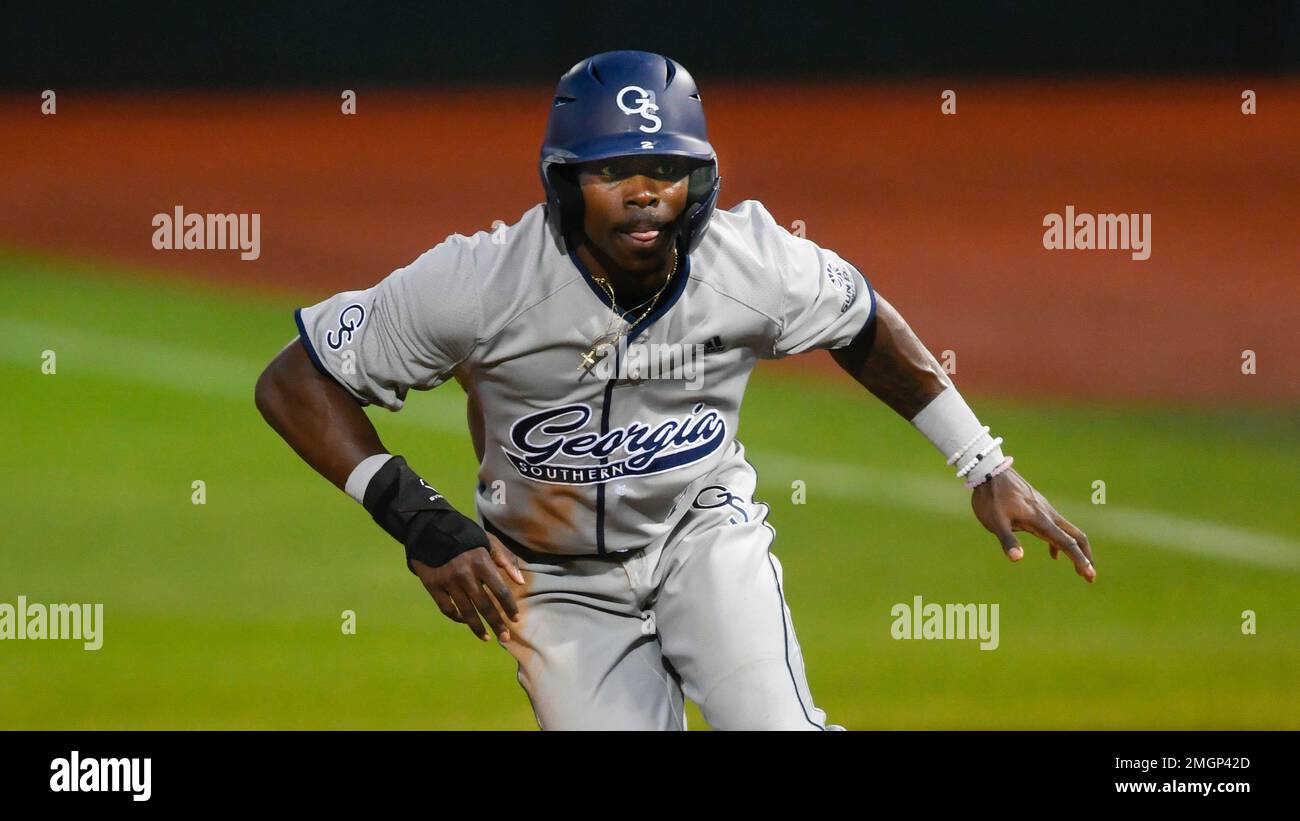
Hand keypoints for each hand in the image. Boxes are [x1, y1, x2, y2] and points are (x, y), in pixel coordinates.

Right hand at [410, 534, 525, 640]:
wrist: (430, 528)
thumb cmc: (465, 536)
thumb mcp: (489, 540)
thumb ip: (506, 559)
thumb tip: (521, 582)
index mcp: (481, 562)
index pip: (500, 590)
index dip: (509, 606)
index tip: (515, 618)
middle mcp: (465, 575)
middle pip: (485, 605)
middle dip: (497, 623)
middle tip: (505, 638)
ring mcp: (448, 582)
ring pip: (466, 611)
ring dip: (478, 627)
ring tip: (488, 637)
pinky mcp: (433, 586)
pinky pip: (447, 609)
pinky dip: (457, 618)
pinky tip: (465, 622)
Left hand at [971, 468, 1095, 582]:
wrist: (990, 471)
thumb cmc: (991, 498)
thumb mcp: (994, 522)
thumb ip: (1007, 539)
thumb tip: (1017, 558)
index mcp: (1040, 520)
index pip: (1066, 543)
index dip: (1080, 560)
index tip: (1091, 575)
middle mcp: (1048, 514)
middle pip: (1076, 536)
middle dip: (1086, 556)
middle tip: (1090, 576)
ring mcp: (1044, 509)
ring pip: (1068, 531)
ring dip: (1075, 550)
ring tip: (1078, 569)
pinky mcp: (1037, 507)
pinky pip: (1055, 526)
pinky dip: (1059, 542)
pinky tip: (1053, 555)